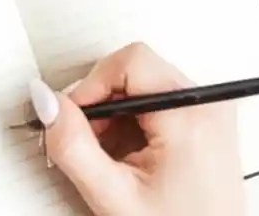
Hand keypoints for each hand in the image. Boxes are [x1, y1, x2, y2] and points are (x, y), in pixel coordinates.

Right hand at [29, 43, 246, 215]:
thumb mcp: (113, 196)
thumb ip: (72, 145)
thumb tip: (47, 101)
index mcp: (190, 116)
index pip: (129, 62)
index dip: (91, 85)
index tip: (74, 117)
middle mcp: (209, 106)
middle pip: (137, 70)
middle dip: (103, 103)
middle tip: (90, 143)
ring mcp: (212, 113)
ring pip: (146, 84)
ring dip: (117, 114)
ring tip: (113, 157)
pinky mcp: (209, 123)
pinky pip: (162, 101)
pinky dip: (136, 122)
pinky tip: (132, 156)